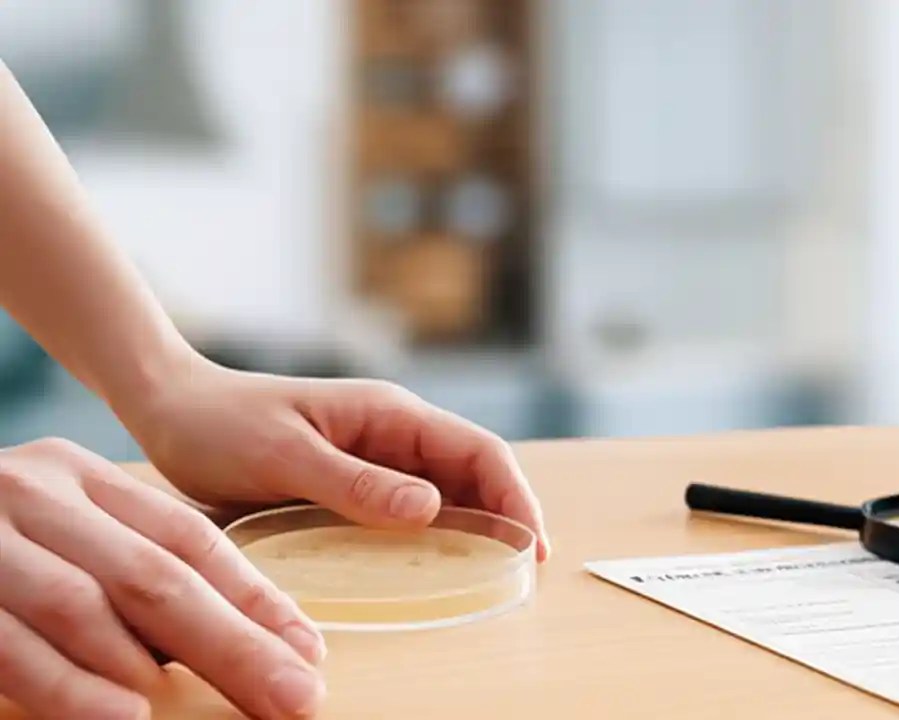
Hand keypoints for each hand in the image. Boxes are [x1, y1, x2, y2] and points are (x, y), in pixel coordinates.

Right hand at [0, 438, 325, 719]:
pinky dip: (69, 685)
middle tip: (297, 696)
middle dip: (235, 642)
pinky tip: (124, 715)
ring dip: (160, 667)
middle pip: (155, 576)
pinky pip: (10, 643)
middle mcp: (35, 495)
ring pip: (86, 607)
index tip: (307, 648)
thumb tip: (243, 638)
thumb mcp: (69, 536)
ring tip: (233, 707)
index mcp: (81, 477)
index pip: (188, 535)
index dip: (254, 595)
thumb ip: (135, 568)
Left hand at [124, 361, 550, 559]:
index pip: (477, 450)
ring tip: (497, 575)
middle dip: (508, 516)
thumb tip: (431, 509)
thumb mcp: (284, 454)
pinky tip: (439, 571)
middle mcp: (393, 436)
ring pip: (448, 496)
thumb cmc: (220, 423)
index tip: (531, 542)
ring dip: (476, 531)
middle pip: (474, 474)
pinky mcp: (354, 487)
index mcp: (389, 414)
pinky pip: (409, 515)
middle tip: (525, 571)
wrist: (171, 411)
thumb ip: (355, 482)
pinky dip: (434, 542)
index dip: (514, 494)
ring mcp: (376, 461)